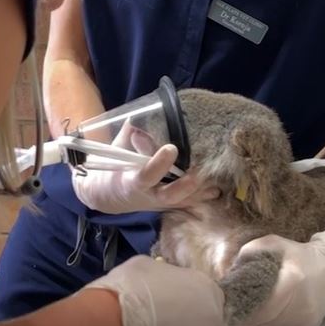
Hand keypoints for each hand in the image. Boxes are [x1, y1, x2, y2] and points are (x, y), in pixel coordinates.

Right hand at [72, 144, 218, 213]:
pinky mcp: (166, 206)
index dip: (158, 164)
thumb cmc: (113, 169)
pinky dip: (200, 200)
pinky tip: (217, 194)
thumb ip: (127, 137)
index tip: (171, 148)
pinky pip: (185, 205)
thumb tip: (136, 119)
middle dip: (184, 188)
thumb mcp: (115, 153)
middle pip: (167, 196)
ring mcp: (158, 203)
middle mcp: (147, 195)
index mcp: (131, 182)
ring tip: (217, 187)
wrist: (107, 196)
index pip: (146, 175)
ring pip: (180, 203)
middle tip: (199, 176)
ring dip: (199, 196)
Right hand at [86, 255, 225, 325]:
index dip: (195, 304)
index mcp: (206, 286)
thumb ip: (165, 276)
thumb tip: (158, 282)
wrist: (123, 315)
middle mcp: (214, 313)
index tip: (180, 308)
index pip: (211, 298)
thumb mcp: (150, 267)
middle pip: (211, 324)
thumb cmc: (135, 285)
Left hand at [234, 218, 324, 325]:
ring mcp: (306, 319)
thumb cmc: (300, 255)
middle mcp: (301, 304)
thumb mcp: (274, 244)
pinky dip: (274, 321)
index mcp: (292, 280)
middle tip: (241, 302)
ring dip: (260, 318)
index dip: (243, 308)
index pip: (260, 306)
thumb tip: (229, 273)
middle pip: (262, 320)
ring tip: (262, 301)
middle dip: (248, 313)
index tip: (232, 303)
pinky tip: (278, 307)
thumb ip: (249, 253)